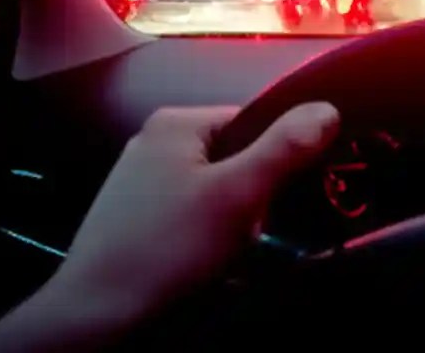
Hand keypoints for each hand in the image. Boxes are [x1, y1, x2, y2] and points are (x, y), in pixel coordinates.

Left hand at [0, 102, 338, 351]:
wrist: (97, 315)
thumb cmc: (169, 248)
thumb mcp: (238, 195)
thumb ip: (285, 148)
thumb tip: (328, 108)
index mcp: (176, 122)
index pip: (254, 122)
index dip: (276, 160)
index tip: (273, 200)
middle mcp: (155, 142)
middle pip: (236, 158)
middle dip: (251, 198)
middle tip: (243, 233)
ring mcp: (140, 180)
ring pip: (216, 192)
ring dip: (231, 223)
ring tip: (219, 252)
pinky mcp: (134, 217)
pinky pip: (191, 215)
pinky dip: (204, 238)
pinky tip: (198, 263)